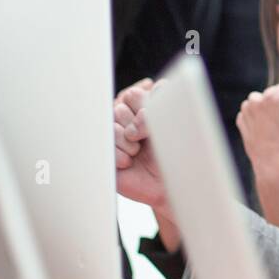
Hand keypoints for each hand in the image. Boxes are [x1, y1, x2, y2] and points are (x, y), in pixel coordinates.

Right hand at [113, 82, 168, 212]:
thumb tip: (141, 115)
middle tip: (146, 140)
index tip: (159, 123)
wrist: (168, 184)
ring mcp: (112, 134)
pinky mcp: (103, 152)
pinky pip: (104, 145)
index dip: (145, 110)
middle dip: (137, 127)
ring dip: (129, 143)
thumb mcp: (175, 126)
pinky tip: (129, 163)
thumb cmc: (175, 154)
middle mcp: (125, 117)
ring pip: (111, 126)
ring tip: (138, 153)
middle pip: (119, 108)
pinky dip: (120, 157)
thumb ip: (159, 110)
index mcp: (142, 105)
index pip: (134, 94)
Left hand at [236, 83, 278, 177]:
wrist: (273, 162)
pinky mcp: (241, 121)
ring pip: (260, 102)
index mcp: (274, 95)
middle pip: (272, 94)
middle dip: (278, 104)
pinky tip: (265, 131)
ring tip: (273, 127)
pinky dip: (257, 119)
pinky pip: (251, 113)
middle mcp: (257, 99)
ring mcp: (247, 110)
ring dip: (266, 109)